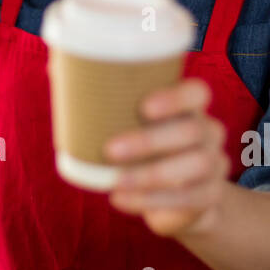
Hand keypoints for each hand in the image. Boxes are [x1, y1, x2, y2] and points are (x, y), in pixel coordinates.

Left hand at [104, 78, 229, 237]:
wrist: (180, 200)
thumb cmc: (145, 151)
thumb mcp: (130, 126)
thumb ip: (102, 98)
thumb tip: (55, 69)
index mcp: (191, 107)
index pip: (196, 92)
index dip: (175, 97)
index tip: (143, 107)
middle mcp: (209, 131)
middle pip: (191, 130)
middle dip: (150, 140)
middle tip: (111, 149)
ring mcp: (214, 163)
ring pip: (195, 164)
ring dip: (150, 174)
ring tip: (115, 182)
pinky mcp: (210, 194)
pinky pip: (188, 198)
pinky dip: (152, 200)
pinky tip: (122, 199)